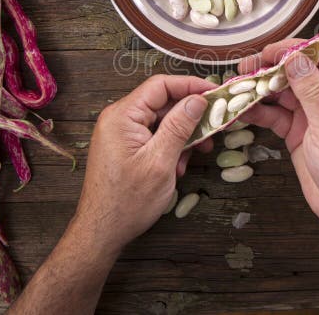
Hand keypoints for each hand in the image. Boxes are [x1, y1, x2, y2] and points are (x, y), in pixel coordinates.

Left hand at [70, 74, 213, 256]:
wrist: (102, 232)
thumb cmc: (128, 201)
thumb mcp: (160, 162)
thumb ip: (179, 127)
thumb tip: (198, 100)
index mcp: (122, 116)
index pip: (160, 86)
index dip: (190, 85)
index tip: (216, 93)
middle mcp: (119, 119)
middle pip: (163, 103)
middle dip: (190, 115)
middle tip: (216, 126)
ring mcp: (122, 133)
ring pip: (162, 121)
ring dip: (183, 135)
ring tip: (198, 153)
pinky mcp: (126, 147)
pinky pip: (155, 136)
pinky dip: (171, 146)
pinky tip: (179, 166)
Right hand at [238, 40, 318, 236]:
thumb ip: (312, 90)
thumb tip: (295, 57)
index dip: (293, 50)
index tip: (268, 51)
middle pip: (296, 72)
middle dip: (270, 68)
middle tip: (244, 67)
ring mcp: (311, 115)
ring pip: (282, 94)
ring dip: (259, 89)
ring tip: (235, 85)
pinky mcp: (297, 133)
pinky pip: (275, 116)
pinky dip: (258, 112)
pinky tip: (240, 109)